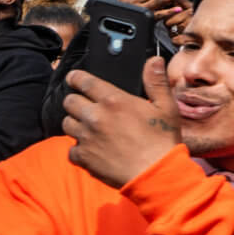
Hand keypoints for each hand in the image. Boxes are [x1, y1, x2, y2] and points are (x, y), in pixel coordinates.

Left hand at [62, 58, 183, 187]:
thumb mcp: (166, 107)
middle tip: (85, 106)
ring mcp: (87, 137)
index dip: (76, 78)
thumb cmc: (163, 140)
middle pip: (70, 102)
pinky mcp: (84, 157)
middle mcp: (95, 116)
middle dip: (75, 101)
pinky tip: (92, 150)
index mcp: (114, 100)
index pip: (84, 82)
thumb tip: (153, 60)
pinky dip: (78, 149)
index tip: (74, 78)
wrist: (155, 173)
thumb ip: (156, 82)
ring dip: (76, 123)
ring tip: (88, 128)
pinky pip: (71, 149)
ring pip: (67, 123)